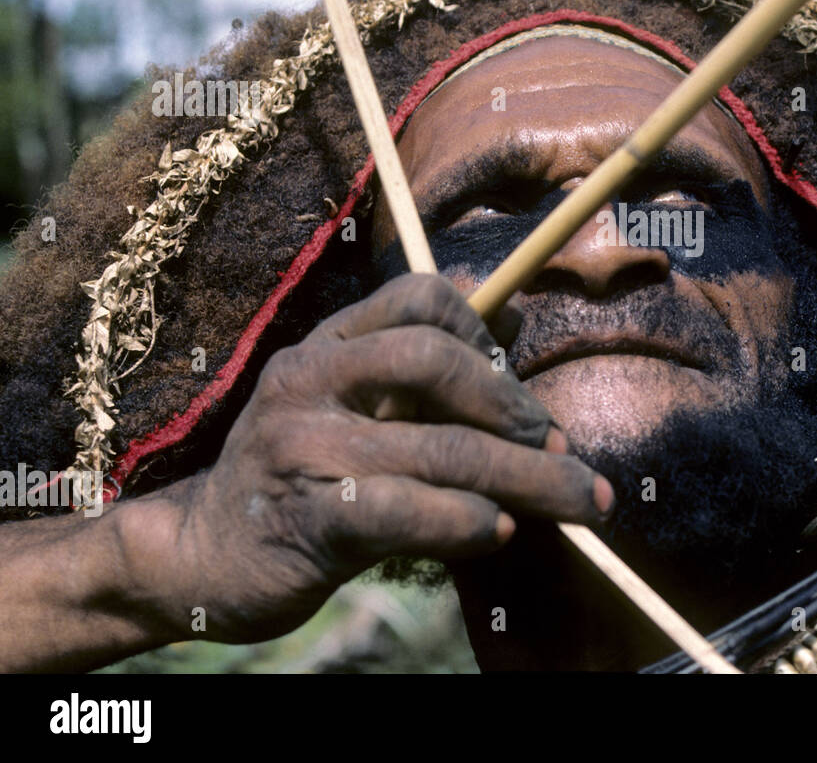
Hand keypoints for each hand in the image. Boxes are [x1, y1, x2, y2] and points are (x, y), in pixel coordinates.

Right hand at [127, 272, 611, 643]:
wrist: (200, 556)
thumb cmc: (301, 476)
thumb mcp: (351, 406)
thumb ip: (422, 370)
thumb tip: (513, 318)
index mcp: (325, 345)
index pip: (418, 296)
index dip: (484, 331)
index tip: (519, 386)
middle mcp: (308, 381)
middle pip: (434, 363)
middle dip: (515, 406)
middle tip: (559, 446)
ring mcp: (303, 448)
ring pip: (439, 448)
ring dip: (526, 478)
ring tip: (579, 502)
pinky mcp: (307, 520)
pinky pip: (407, 511)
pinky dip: (467, 521)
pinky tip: (498, 532)